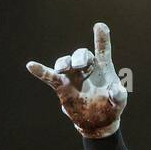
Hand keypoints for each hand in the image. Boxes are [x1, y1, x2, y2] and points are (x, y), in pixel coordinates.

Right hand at [26, 22, 127, 138]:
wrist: (97, 122)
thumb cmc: (110, 108)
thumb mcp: (118, 103)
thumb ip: (119, 96)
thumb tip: (117, 90)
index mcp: (102, 68)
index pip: (102, 50)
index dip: (101, 38)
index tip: (100, 26)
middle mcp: (86, 68)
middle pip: (82, 54)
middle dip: (79, 57)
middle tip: (79, 65)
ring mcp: (72, 75)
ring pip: (65, 63)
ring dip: (63, 64)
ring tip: (62, 70)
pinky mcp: (62, 85)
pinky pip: (49, 76)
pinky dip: (40, 71)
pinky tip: (31, 66)